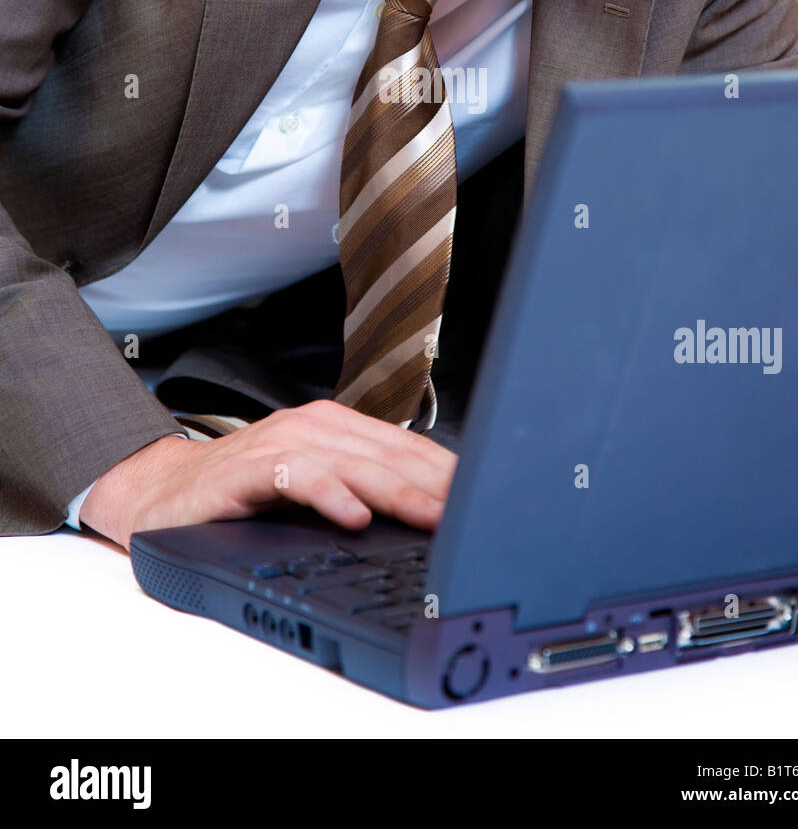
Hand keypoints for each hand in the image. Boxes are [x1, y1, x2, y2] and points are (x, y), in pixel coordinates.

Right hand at [79, 400, 456, 550]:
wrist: (162, 495)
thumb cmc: (243, 494)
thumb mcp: (312, 489)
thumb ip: (361, 491)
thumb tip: (428, 519)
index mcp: (337, 428)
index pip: (408, 448)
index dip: (448, 474)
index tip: (486, 499)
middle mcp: (314, 426)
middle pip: (388, 454)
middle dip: (435, 485)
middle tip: (473, 512)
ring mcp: (281, 442)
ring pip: (351, 463)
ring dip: (394, 489)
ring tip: (431, 516)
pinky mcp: (247, 469)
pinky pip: (295, 476)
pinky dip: (327, 493)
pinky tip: (352, 515)